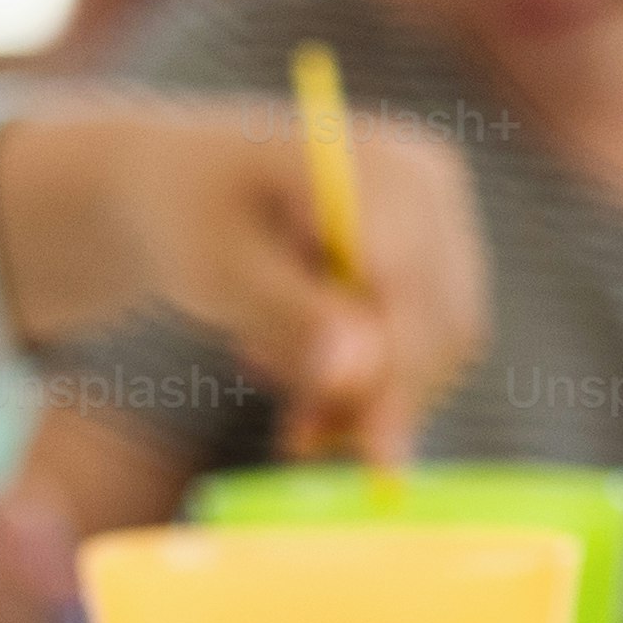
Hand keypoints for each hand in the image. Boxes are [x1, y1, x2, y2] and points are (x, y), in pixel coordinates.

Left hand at [0, 96, 485, 457]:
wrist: (179, 185)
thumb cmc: (187, 214)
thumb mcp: (218, 268)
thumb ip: (292, 316)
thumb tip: (358, 371)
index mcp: (377, 161)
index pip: (413, 285)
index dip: (403, 376)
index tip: (380, 461)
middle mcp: (428, 182)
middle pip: (443, 322)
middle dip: (377, 398)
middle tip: (298, 441)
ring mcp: (439, 219)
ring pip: (439, 348)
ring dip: (367, 398)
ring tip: (290, 411)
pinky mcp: (432, 261)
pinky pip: (425, 348)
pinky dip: (369, 386)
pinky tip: (305, 384)